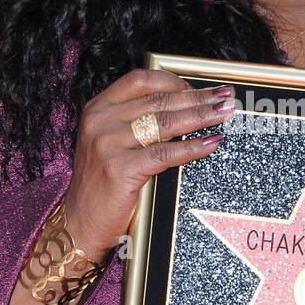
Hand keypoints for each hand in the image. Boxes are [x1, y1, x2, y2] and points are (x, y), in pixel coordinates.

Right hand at [62, 68, 235, 258]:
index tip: (199, 86)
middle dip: (197, 97)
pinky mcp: (119, 169)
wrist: (79, 223)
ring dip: (201, 116)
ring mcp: (107, 144)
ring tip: (224, 113)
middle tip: (225, 96)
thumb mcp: (110, 143)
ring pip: (165, 124)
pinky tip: (211, 143)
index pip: (140, 81)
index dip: (173, 81)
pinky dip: (192, 147)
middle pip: (158, 101)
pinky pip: (165, 154)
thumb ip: (134, 123)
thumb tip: (182, 107)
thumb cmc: (101, 185)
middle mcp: (99, 121)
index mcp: (97, 109)